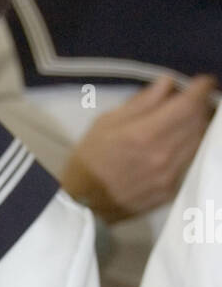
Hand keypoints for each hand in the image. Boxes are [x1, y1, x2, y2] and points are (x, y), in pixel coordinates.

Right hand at [62, 75, 216, 220]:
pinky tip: (179, 143)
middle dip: (201, 106)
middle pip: (199, 122)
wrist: (82, 204)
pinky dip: (190, 147)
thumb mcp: (105, 122)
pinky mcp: (171, 191)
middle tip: (195, 99)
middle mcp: (163, 154)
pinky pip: (190, 162)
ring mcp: (170, 176)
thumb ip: (140, 102)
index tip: (203, 82)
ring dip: (198, 127)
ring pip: (199, 143)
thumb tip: (167, 83)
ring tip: (189, 120)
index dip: (201, 89)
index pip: (188, 105)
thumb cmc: (89, 159)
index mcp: (145, 133)